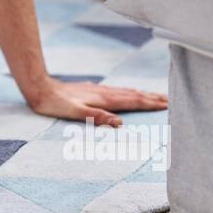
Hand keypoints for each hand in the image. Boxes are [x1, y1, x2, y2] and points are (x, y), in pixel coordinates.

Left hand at [22, 77, 167, 127]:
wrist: (40, 88)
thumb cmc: (55, 104)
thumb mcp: (75, 113)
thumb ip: (97, 117)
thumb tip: (120, 124)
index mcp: (105, 99)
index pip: (133, 101)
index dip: (151, 103)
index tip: (169, 104)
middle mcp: (105, 92)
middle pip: (135, 94)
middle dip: (153, 97)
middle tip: (172, 99)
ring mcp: (99, 90)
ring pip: (127, 91)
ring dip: (144, 94)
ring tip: (157, 96)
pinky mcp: (92, 90)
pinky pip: (118, 91)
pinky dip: (130, 93)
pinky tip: (128, 94)